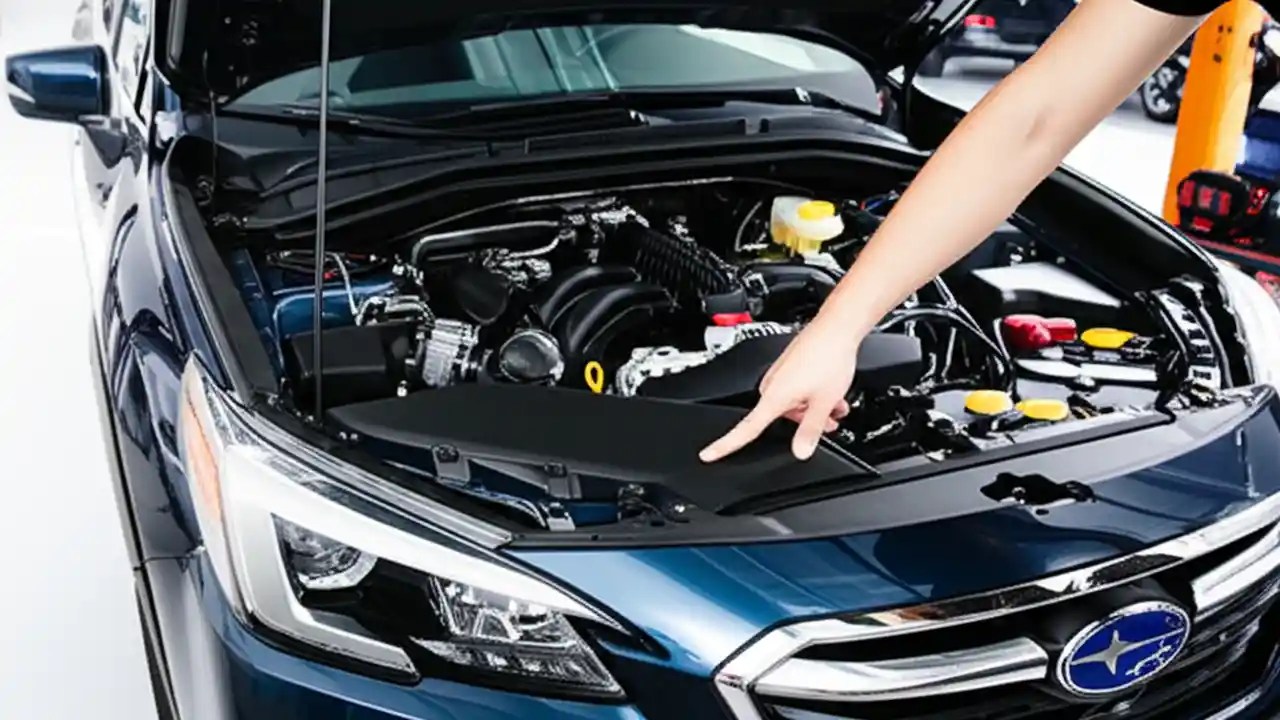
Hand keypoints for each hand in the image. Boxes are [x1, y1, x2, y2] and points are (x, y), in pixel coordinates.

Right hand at [699, 316, 860, 461]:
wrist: (836, 327)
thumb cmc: (828, 358)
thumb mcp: (823, 402)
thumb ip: (810, 430)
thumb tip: (800, 452)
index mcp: (773, 397)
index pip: (746, 429)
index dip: (725, 445)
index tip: (708, 454)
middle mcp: (772, 385)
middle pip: (780, 418)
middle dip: (804, 422)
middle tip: (829, 420)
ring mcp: (780, 374)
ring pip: (793, 404)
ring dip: (813, 408)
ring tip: (835, 404)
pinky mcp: (789, 366)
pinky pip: (796, 389)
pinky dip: (813, 394)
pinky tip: (831, 393)